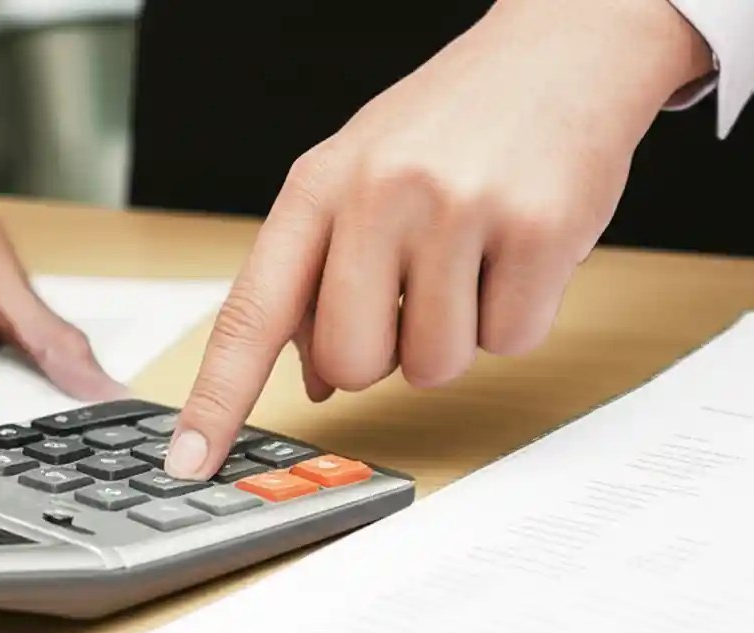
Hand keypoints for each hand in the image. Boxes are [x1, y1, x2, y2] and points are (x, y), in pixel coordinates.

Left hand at [165, 0, 711, 478]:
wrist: (562, 48)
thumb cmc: (449, 123)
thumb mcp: (356, 178)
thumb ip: (320, 275)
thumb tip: (311, 382)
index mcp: (316, 187)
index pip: (251, 313)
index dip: (218, 398)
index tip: (191, 462)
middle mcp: (377, 196)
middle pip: (352, 365)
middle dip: (384, 357)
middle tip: (414, 296)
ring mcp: (459, 209)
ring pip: (437, 367)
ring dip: (457, 335)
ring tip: (472, 258)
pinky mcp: (539, 228)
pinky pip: (512, 340)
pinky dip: (517, 313)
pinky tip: (518, 250)